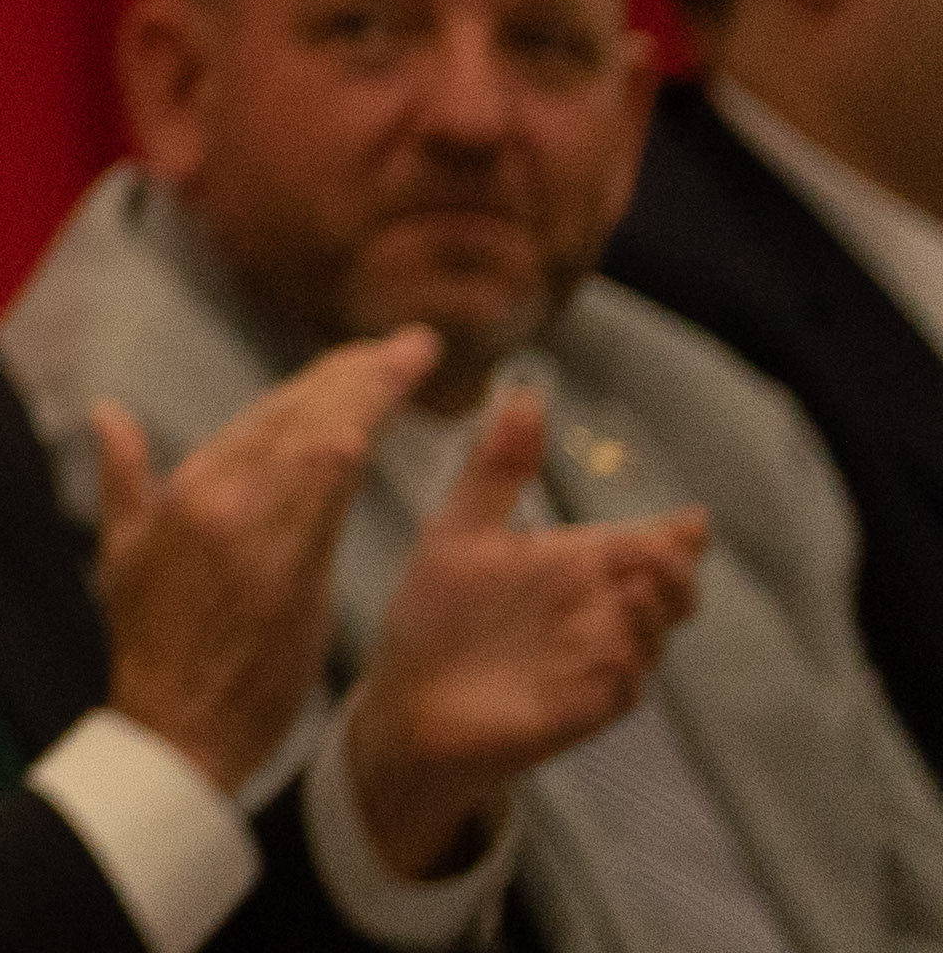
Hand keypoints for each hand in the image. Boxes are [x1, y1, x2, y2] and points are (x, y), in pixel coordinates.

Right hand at [91, 327, 432, 786]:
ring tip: (408, 362)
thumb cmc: (150, 645)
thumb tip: (107, 412)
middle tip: (408, 345)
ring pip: (317, 441)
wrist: (177, 727)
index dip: (320, 381)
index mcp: (185, 491)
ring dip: (366, 396)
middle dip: (357, 374)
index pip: (265, 416)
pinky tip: (378, 419)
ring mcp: (252, 532)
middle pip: (297, 416)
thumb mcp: (122, 553)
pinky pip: (324, 492)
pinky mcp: (286, 570)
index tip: (365, 359)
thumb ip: (123, 475)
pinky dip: (352, 446)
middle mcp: (218, 499)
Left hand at [335, 381, 711, 880]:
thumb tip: (523, 390)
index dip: (680, 534)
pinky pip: (618, 689)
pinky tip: (611, 649)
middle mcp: (601, 612)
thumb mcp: (461, 531)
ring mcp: (598, 663)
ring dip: (649, 615)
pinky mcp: (581, 709)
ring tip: (635, 584)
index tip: (694, 518)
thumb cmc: (438, 614)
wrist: (406, 699)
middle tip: (662, 551)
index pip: (651, 543)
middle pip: (669, 589)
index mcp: (580, 565)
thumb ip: (496, 469)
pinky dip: (619, 668)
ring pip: (650, 638)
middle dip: (674, 572)